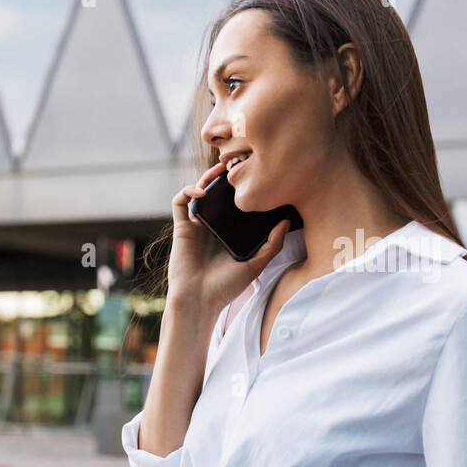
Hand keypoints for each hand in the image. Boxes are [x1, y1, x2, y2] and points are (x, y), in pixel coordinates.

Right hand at [167, 160, 291, 311]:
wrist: (199, 301)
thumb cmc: (226, 288)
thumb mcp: (256, 265)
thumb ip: (272, 244)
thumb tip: (287, 221)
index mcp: (229, 232)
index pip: (235, 203)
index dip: (242, 188)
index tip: (255, 176)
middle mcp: (212, 226)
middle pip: (217, 193)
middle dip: (225, 177)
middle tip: (238, 164)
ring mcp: (196, 226)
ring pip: (198, 192)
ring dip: (206, 178)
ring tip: (219, 171)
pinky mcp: (181, 228)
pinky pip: (179, 202)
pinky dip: (187, 191)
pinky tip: (201, 192)